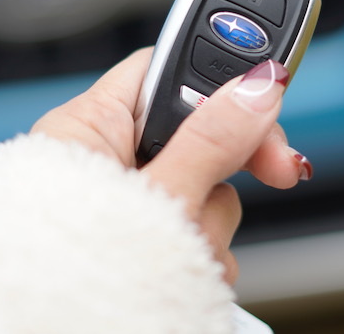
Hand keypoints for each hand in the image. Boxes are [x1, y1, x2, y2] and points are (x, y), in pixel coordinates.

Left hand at [31, 47, 311, 284]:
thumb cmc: (67, 273)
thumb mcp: (159, 199)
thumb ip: (210, 140)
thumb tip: (257, 86)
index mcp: (90, 125)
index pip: (166, 70)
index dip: (220, 81)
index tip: (270, 104)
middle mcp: (102, 158)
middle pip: (196, 133)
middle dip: (225, 170)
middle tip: (276, 174)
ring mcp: (120, 204)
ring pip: (200, 189)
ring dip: (207, 225)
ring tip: (182, 254)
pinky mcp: (133, 240)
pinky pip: (188, 228)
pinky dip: (195, 252)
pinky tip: (179, 271)